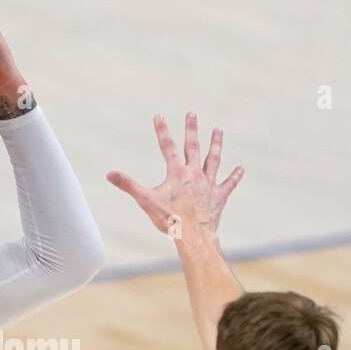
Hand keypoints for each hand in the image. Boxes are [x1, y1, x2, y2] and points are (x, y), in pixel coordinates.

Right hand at [107, 113, 243, 237]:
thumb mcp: (145, 200)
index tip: (159, 116)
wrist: (193, 236)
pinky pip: (228, 184)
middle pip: (193, 146)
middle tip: (192, 114)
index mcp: (177, 173)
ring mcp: (209, 184)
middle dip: (191, 129)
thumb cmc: (169, 219)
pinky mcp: (219, 197)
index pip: (167, 147)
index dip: (162, 131)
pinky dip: (234, 177)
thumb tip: (109, 174)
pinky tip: (241, 169)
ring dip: (216, 144)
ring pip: (214, 159)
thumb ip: (128, 185)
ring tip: (218, 130)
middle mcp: (195, 174)